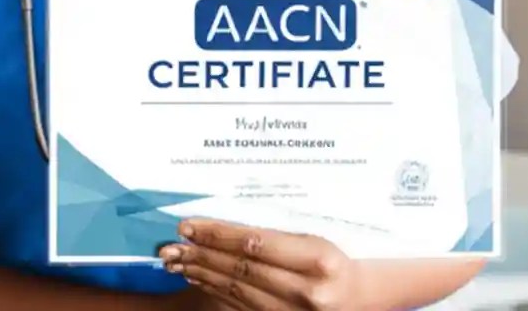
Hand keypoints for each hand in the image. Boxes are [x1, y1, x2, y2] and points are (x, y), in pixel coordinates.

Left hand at [159, 219, 364, 310]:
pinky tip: (197, 277)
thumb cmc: (332, 262)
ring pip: (236, 289)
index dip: (219, 234)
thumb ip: (275, 238)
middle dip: (202, 254)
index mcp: (317, 259)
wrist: (355, 299)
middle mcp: (305, 290)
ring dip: (201, 273)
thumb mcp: (314, 242)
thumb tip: (223, 232)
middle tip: (172, 244)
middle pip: (242, 268)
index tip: (191, 225)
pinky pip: (239, 306)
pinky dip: (214, 290)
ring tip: (175, 260)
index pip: (257, 244)